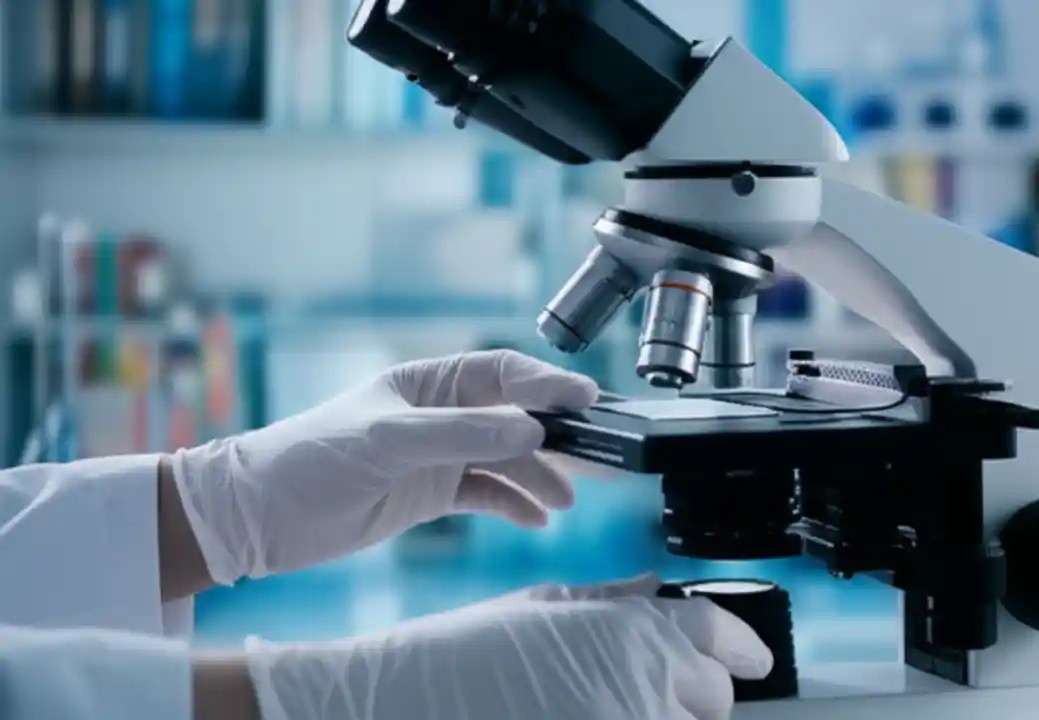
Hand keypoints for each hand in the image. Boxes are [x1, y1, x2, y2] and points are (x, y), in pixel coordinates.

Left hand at [170, 350, 597, 584]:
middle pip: (513, 417)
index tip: (587, 399)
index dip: (546, 384)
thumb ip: (461, 432)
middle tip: (598, 455)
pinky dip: (512, 505)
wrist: (257, 516)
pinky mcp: (429, 494)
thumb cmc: (310, 458)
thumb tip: (531, 428)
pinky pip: (485, 495)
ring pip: (504, 460)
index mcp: (427, 382)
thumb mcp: (387, 439)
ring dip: (537, 477)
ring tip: (562, 502)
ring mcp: (435, 455)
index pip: (501, 373)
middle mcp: (438, 415)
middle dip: (555, 436)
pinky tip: (536, 519)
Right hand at [245, 576, 772, 719]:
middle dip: (693, 689)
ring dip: (663, 719)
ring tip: (601, 702)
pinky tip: (588, 712)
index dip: (740, 643)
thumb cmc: (455, 657)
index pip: (717, 631)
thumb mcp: (538, 608)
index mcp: (625, 626)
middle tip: (648, 686)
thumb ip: (611, 604)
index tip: (751, 657)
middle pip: (714, 693)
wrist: (392, 709)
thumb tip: (660, 595)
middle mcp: (640, 682)